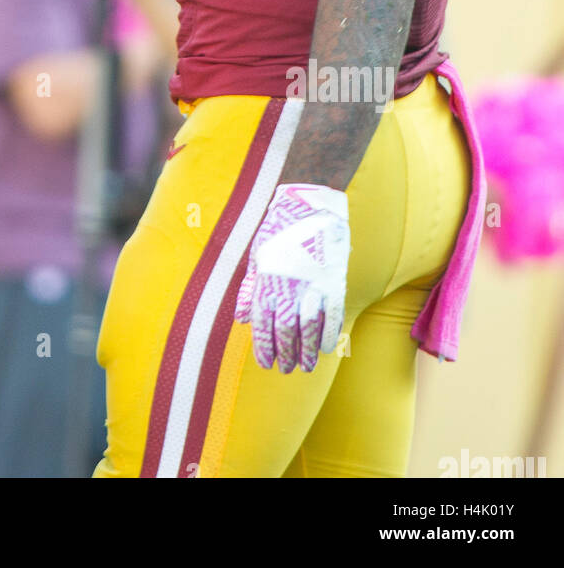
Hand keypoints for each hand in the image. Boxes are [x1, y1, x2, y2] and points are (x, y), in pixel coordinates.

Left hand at [235, 182, 349, 372]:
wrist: (309, 206)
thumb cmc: (278, 230)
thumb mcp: (258, 256)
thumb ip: (251, 288)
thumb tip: (243, 317)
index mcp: (267, 282)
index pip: (263, 325)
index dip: (265, 347)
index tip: (267, 362)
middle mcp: (289, 288)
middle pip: (287, 332)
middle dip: (287, 355)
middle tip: (287, 369)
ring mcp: (313, 286)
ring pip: (310, 329)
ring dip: (308, 352)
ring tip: (306, 366)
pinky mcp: (333, 282)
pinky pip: (332, 316)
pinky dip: (330, 334)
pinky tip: (327, 348)